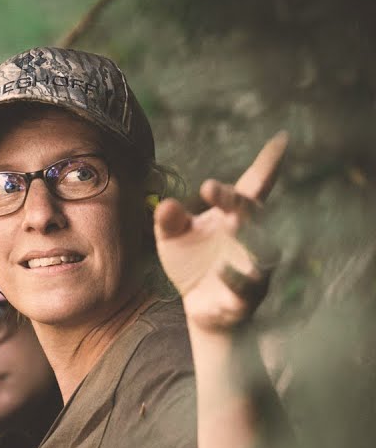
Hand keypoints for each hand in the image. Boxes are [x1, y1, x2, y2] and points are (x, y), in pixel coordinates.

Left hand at [154, 132, 287, 330]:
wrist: (199, 309)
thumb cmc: (192, 263)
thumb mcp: (172, 238)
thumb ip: (168, 220)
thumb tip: (165, 206)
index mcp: (234, 216)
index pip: (254, 187)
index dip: (269, 164)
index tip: (281, 138)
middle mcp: (251, 237)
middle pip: (252, 213)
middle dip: (236, 200)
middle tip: (211, 188)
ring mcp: (253, 267)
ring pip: (262, 250)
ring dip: (249, 236)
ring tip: (231, 222)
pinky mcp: (246, 297)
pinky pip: (247, 287)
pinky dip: (237, 279)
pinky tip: (223, 271)